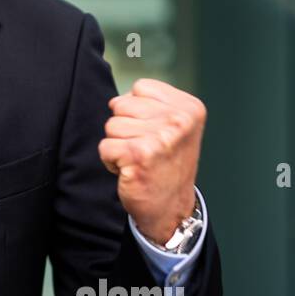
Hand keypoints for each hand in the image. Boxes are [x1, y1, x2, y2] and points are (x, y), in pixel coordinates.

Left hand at [98, 78, 205, 245]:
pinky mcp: (139, 155)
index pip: (140, 87)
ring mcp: (160, 137)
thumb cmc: (166, 165)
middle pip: (122, 104)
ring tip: (138, 160)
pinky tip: (130, 170)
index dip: (137, 110)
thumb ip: (153, 105)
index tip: (154, 132)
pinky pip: (105, 146)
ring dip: (118, 144)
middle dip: (125, 127)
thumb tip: (116, 99)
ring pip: (111, 125)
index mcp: (189, 107)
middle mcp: (179, 120)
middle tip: (145, 149)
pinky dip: (111, 161)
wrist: (170, 208)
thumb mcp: (173, 127)